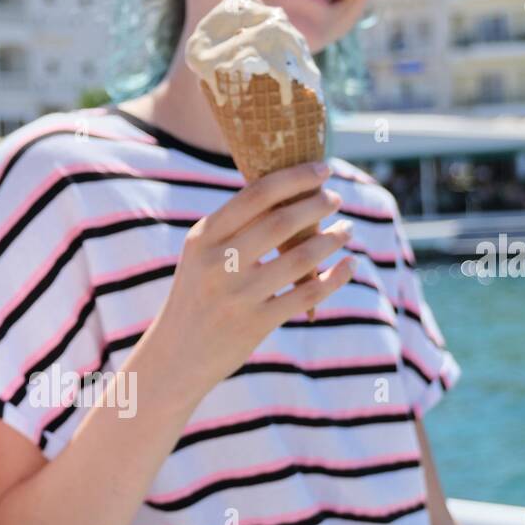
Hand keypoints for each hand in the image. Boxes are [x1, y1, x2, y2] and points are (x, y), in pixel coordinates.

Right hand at [146, 162, 355, 397]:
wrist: (175, 356)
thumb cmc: (197, 297)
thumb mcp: (202, 257)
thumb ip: (235, 227)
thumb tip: (291, 190)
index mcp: (202, 238)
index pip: (256, 195)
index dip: (295, 177)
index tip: (323, 168)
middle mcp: (217, 263)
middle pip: (281, 222)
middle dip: (317, 204)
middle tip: (335, 197)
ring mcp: (237, 296)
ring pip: (301, 258)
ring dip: (332, 239)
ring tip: (346, 229)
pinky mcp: (256, 324)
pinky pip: (307, 294)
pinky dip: (336, 277)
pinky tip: (349, 265)